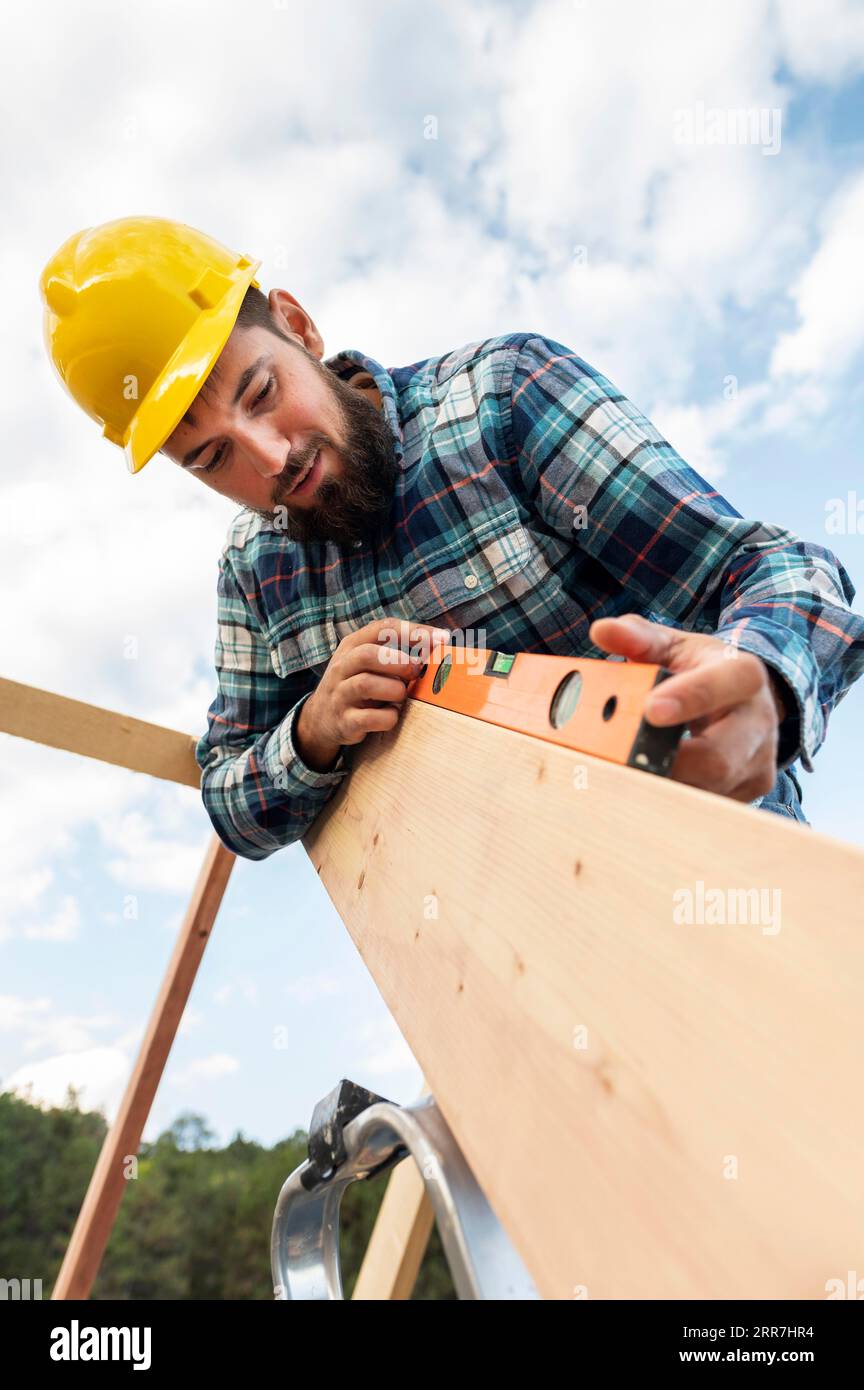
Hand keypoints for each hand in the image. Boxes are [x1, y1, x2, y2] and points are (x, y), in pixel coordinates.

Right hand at [296, 618, 450, 770]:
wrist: (321, 718)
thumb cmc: (357, 684)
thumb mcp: (368, 662)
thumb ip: (396, 652)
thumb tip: (440, 643)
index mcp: (352, 646)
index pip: (383, 628)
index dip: (415, 631)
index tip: (442, 639)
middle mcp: (342, 667)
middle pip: (369, 654)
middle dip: (400, 662)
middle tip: (417, 670)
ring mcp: (340, 694)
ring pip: (366, 685)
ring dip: (394, 690)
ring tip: (402, 695)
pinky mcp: (344, 721)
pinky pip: (369, 718)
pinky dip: (387, 717)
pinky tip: (393, 714)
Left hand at [588, 613, 783, 801]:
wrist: (745, 700)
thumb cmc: (701, 670)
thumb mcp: (673, 646)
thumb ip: (638, 637)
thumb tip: (602, 631)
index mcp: (743, 674)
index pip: (722, 685)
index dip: (688, 699)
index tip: (650, 710)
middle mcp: (759, 722)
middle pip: (720, 758)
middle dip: (670, 764)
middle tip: (623, 763)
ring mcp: (758, 762)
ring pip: (709, 790)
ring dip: (664, 786)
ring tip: (625, 775)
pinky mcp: (748, 791)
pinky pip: (706, 804)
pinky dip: (672, 799)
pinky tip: (644, 787)